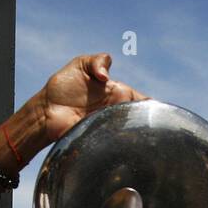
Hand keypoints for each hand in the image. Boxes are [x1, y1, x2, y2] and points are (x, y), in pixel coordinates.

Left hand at [26, 54, 147, 148]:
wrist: (45, 112)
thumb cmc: (62, 87)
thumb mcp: (80, 64)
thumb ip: (98, 60)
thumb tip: (106, 76)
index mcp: (119, 94)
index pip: (144, 102)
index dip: (155, 107)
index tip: (163, 112)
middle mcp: (117, 113)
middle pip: (142, 120)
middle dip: (149, 123)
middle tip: (148, 124)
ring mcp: (109, 129)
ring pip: (131, 135)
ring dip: (135, 134)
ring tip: (138, 134)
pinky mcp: (100, 142)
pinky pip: (115, 147)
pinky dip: (119, 145)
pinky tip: (121, 143)